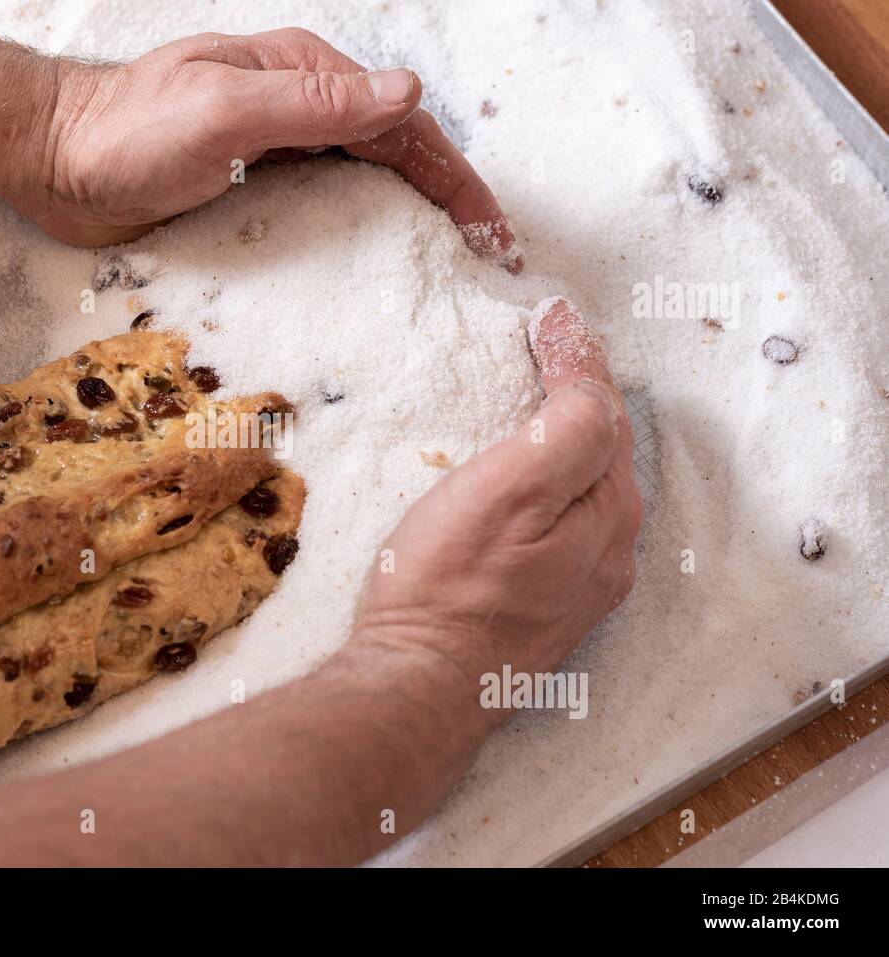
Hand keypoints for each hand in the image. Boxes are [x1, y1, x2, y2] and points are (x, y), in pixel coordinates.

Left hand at [6, 28, 521, 270]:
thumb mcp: (225, 111)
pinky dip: (358, 237)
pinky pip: (320, 212)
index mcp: (301, 76)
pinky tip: (372, 271)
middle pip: (393, 154)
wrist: (52, 162)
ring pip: (362, 184)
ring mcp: (272, 151)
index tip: (491, 233)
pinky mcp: (248, 191)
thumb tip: (407, 90)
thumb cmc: (127, 132)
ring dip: (409, 220)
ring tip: (445, 271)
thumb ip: (314, 102)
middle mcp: (295, 108)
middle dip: (447, 201)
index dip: (455, 178)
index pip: (403, 124)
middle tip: (487, 260)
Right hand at [350, 298, 642, 695]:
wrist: (414, 689)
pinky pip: (557, 531)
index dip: (574, 358)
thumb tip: (584, 360)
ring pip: (579, 493)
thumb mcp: (509, 488)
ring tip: (532, 404)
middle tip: (545, 349)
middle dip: (577, 397)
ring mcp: (578, 588)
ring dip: (562, 443)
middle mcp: (609, 552)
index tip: (547, 314)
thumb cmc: (448, 587)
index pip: (601, 411)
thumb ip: (566, 424)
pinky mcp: (540, 611)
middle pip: (598, 453)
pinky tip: (517, 488)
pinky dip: (545, 489)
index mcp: (608, 513)